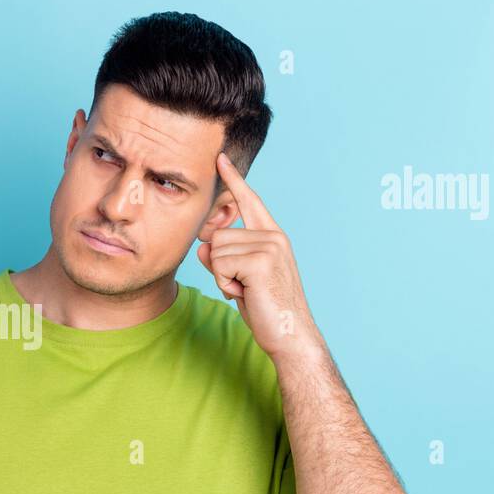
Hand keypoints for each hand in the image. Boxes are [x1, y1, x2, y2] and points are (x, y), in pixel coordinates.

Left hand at [198, 153, 323, 360]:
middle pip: (217, 235)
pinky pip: (220, 263)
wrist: (290, 335)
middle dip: (219, 266)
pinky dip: (225, 283)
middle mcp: (273, 236)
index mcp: (272, 236)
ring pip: (216, 249)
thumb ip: (221, 258)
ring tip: (246, 291)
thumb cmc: (266, 309)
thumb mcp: (238, 279)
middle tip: (242, 286)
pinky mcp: (262, 260)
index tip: (220, 158)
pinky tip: (245, 294)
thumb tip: (203, 246)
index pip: (249, 201)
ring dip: (222, 277)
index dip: (234, 180)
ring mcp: (270, 245)